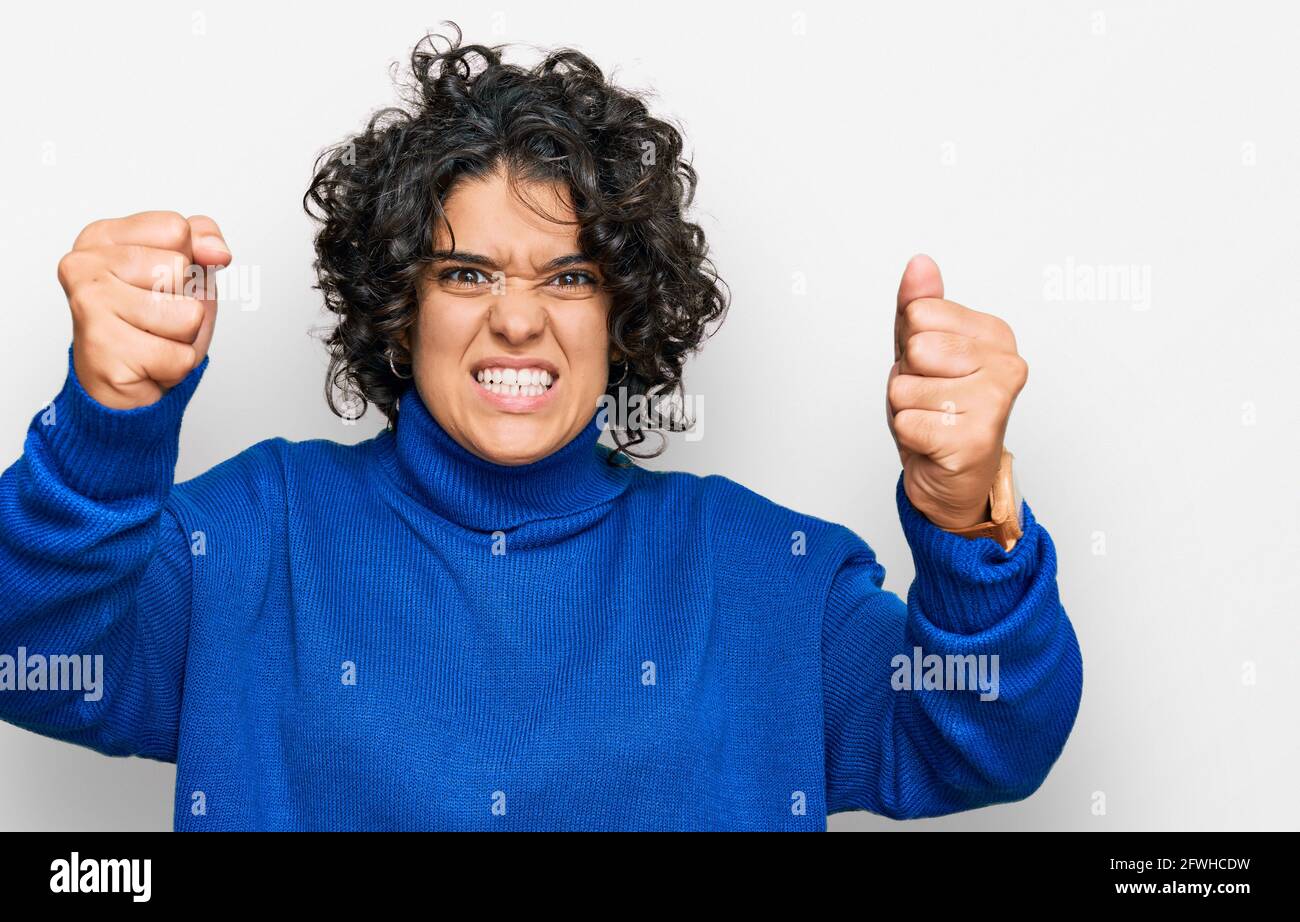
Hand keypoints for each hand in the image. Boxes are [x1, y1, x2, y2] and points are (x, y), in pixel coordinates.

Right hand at [58, 210, 231, 408]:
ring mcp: (89, 304)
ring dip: (184, 337)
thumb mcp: (190, 270)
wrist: (129, 383)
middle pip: (181, 270)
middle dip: (188, 302)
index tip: (164, 282)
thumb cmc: (156, 323)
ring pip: (187, 314)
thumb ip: (203, 239)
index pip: (177, 229)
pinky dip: (176, 365)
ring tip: (155, 340)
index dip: (190, 261)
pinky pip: (179, 355)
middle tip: (159, 318)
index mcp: (102, 236)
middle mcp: (85, 264)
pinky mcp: (102, 347)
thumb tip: (217, 252)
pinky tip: (149, 363)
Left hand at [886, 255, 1028, 529]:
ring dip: (906, 409)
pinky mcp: (974, 439)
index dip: (910, 346)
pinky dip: (909, 436)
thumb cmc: (938, 413)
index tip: (932, 370)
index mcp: (995, 334)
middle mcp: (1006, 364)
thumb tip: (920, 264)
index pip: (919, 313)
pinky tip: (933, 443)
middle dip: (907, 378)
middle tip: (930, 401)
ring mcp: (995, 401)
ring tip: (931, 421)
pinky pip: (906, 421)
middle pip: (914, 347)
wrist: (951, 480)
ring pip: (905, 386)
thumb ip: (918, 306)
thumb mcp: (920, 352)